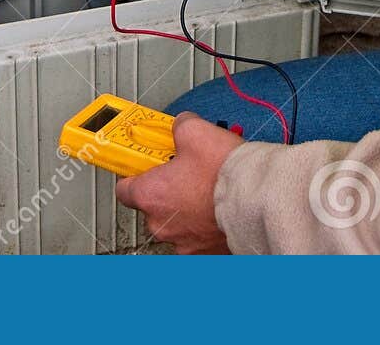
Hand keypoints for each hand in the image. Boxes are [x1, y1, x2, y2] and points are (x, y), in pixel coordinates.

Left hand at [116, 114, 242, 253]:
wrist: (256, 198)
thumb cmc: (224, 172)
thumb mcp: (194, 131)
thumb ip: (179, 126)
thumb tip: (181, 126)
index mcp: (150, 196)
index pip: (124, 188)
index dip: (136, 173)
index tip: (144, 165)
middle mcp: (162, 224)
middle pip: (153, 206)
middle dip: (167, 190)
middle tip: (185, 173)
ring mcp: (184, 242)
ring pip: (177, 223)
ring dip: (186, 209)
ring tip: (207, 190)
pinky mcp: (206, 253)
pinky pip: (199, 237)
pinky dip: (206, 224)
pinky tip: (219, 208)